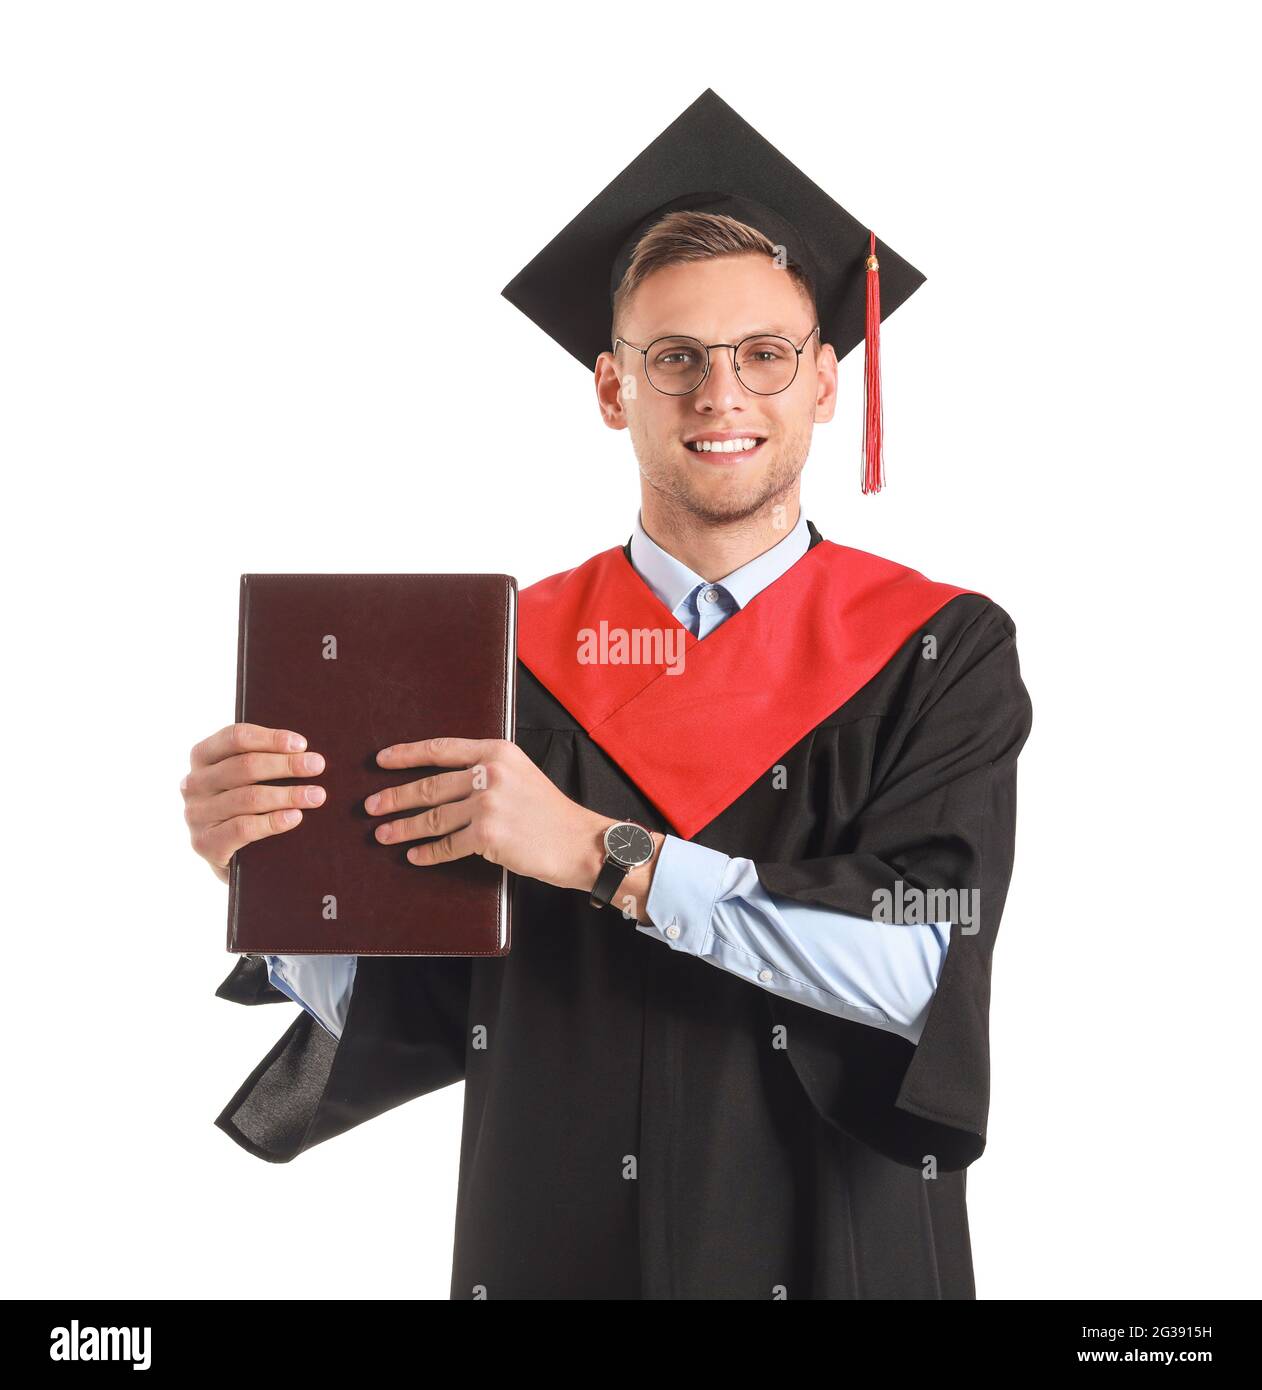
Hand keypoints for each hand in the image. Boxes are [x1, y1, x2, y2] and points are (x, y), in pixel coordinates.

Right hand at [182, 723, 326, 883]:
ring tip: (316, 795)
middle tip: (317, 766)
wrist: (233, 857)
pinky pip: (244, 828)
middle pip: (245, 766)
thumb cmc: (246, 806)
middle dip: (286, 765)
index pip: (235, 738)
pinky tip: (295, 817)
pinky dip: (273, 821)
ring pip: (248, 797)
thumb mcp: (248, 777)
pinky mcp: (205, 843)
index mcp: (202, 756)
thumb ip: (264, 759)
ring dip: (288, 794)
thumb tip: (305, 752)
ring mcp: (196, 814)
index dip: (270, 738)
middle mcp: (193, 783)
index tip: (301, 744)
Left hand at [365, 736, 613, 893]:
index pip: (440, 749)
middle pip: (429, 786)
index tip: (382, 761)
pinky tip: (414, 855)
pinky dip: (428, 853)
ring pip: (432, 817)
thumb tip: (444, 780)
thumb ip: (487, 769)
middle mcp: (489, 774)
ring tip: (382, 834)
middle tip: (371, 806)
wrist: (578, 841)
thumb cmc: (549, 812)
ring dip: (402, 828)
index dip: (406, 755)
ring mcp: (487, 805)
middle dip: (394, 798)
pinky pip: (448, 845)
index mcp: (496, 752)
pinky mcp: (487, 835)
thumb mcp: (520, 773)